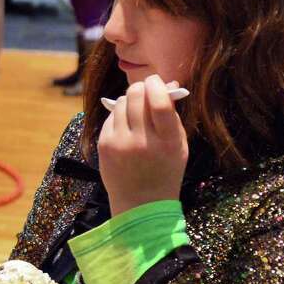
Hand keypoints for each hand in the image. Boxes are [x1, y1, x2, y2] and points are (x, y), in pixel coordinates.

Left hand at [97, 74, 187, 216]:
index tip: (156, 80)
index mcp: (168, 142)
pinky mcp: (105, 145)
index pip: (159, 103)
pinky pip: (111, 117)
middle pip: (136, 97)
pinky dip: (118, 115)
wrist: (141, 203)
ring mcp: (121, 143)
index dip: (156, 85)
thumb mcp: (179, 146)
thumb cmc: (165, 171)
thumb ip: (173, 116)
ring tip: (135, 110)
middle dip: (140, 87)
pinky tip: (126, 125)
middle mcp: (143, 142)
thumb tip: (166, 85)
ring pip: (121, 104)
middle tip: (144, 89)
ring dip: (128, 100)